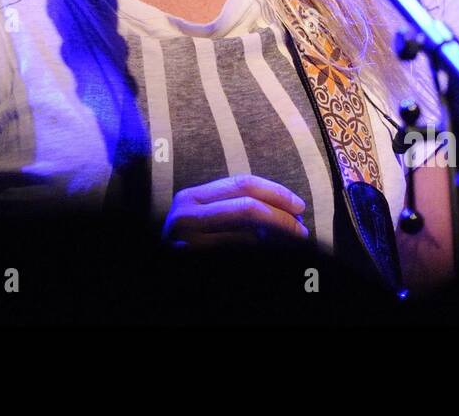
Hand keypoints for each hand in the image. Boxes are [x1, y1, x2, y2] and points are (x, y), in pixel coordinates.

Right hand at [161, 174, 309, 249]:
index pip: (242, 184)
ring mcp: (187, 243)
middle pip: (247, 207)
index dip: (276, 192)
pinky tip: (272, 256)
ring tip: (291, 244)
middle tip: (301, 228)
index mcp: (190, 198)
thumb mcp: (201, 220)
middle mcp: (186, 217)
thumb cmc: (185, 245)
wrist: (157, 274)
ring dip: (276, 240)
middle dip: (281, 217)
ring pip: (247, 237)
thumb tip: (281, 211)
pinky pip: (238, 256)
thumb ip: (231, 209)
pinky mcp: (194, 262)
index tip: (298, 205)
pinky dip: (261, 255)